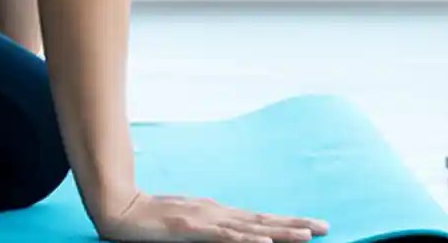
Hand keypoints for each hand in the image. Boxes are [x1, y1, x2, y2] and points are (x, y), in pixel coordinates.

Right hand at [97, 192, 329, 242]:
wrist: (121, 208)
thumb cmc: (153, 218)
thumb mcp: (189, 223)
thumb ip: (213, 229)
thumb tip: (239, 233)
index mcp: (219, 214)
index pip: (260, 220)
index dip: (287, 222)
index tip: (313, 226)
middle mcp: (218, 214)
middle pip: (263, 221)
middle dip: (295, 225)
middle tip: (325, 227)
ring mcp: (206, 220)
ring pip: (250, 229)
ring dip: (279, 232)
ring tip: (305, 236)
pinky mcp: (191, 229)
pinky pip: (223, 237)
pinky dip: (246, 240)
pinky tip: (264, 242)